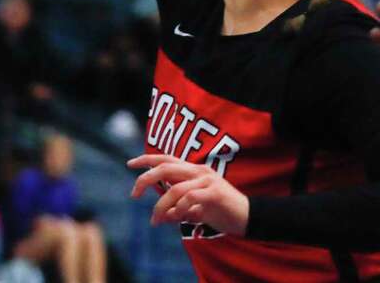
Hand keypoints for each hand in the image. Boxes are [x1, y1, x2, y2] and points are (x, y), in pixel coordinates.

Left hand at [128, 153, 248, 235]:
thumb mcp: (196, 209)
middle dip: (146, 179)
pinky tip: (176, 218)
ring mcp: (207, 180)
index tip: (130, 164)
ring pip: (175, 188)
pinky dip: (179, 209)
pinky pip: (190, 198)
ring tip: (155, 219)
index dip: (146, 159)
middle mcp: (199, 171)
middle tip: (134, 194)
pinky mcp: (215, 193)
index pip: (166, 159)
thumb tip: (161, 216)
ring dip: (161, 205)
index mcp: (193, 170)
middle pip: (165, 167)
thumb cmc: (221, 212)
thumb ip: (179, 209)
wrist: (249, 217)